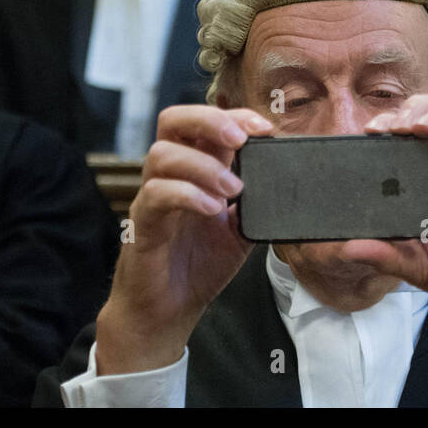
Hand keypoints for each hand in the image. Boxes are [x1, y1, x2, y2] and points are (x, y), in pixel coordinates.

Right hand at [95, 105, 272, 374]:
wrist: (169, 312)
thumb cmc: (200, 265)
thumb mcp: (240, 229)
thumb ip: (256, 202)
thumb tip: (285, 182)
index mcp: (195, 169)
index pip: (205, 123)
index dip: (235, 115)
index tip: (266, 128)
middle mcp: (170, 176)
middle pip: (172, 120)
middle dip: (209, 120)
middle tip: (241, 139)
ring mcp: (152, 197)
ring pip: (162, 154)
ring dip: (204, 165)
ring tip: (234, 189)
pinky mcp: (141, 225)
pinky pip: (155, 195)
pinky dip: (188, 195)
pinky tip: (213, 209)